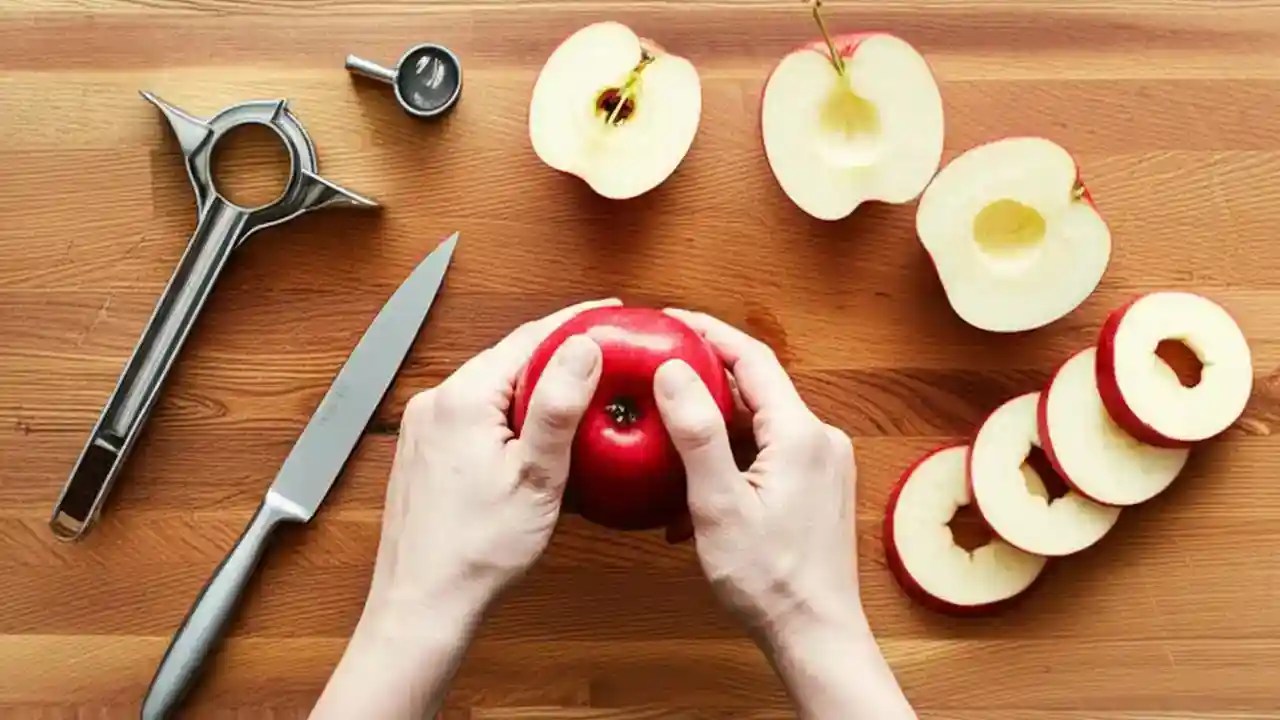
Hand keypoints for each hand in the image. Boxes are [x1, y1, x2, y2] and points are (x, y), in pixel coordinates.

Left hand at [367, 298, 613, 617]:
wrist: (423, 603)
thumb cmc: (476, 551)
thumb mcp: (537, 476)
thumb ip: (559, 406)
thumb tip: (584, 346)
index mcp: (462, 398)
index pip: (528, 337)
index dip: (575, 320)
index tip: (610, 310)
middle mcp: (435, 403)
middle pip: (508, 360)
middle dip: (558, 353)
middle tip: (606, 350)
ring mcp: (425, 427)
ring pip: (492, 387)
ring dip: (534, 386)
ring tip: (580, 390)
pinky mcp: (424, 450)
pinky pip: (475, 414)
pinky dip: (510, 412)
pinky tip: (536, 432)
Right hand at [653, 309, 913, 719]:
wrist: (815, 634)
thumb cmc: (769, 580)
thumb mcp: (718, 504)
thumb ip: (696, 433)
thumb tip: (671, 371)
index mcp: (799, 433)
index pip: (751, 357)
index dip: (707, 331)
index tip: (667, 318)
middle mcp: (820, 439)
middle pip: (755, 387)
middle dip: (703, 376)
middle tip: (656, 369)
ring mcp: (822, 464)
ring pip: (757, 422)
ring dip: (712, 425)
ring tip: (665, 434)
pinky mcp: (817, 487)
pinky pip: (767, 452)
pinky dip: (730, 457)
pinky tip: (695, 487)